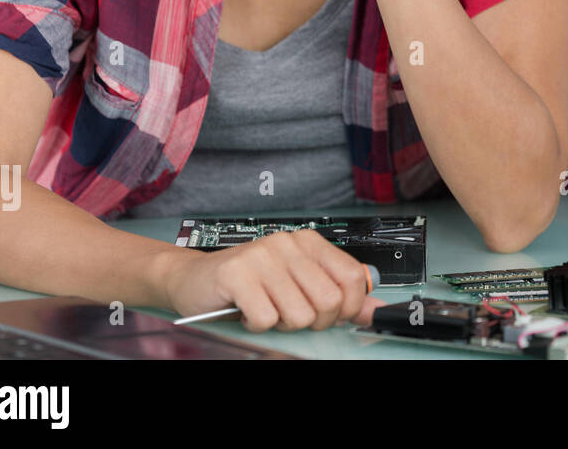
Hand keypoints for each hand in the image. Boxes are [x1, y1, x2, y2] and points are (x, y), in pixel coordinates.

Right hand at [162, 229, 383, 331]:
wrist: (193, 278)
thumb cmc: (249, 283)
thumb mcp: (298, 284)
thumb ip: (338, 295)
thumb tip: (375, 310)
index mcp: (308, 242)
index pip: (351, 277)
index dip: (348, 307)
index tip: (332, 316)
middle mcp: (288, 244)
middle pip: (327, 300)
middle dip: (313, 320)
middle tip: (291, 315)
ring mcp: (262, 257)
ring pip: (298, 314)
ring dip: (281, 323)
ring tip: (266, 308)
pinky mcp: (237, 274)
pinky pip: (265, 319)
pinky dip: (256, 325)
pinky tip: (246, 310)